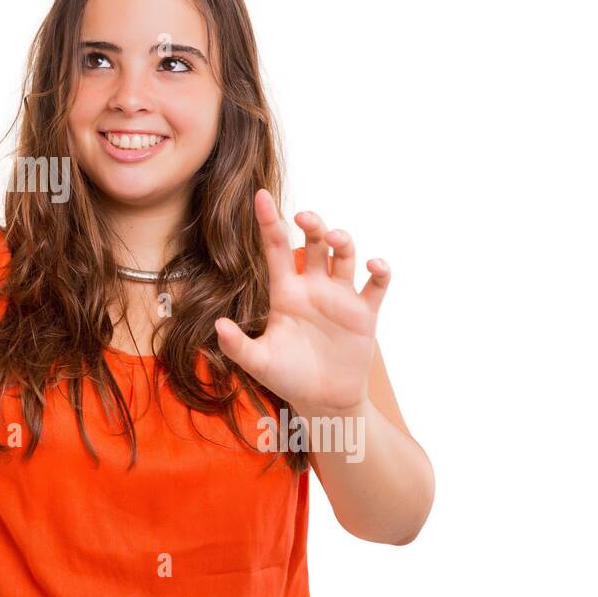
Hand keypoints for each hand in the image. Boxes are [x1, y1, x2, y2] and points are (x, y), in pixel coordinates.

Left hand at [214, 188, 390, 415]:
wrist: (324, 401)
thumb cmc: (289, 377)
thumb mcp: (259, 362)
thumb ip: (238, 345)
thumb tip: (218, 325)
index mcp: (285, 292)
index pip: (274, 248)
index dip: (268, 221)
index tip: (260, 195)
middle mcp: (313, 287)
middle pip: (313, 243)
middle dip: (312, 224)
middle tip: (304, 217)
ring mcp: (340, 297)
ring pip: (343, 255)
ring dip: (341, 241)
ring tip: (334, 239)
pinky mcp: (364, 312)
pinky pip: (376, 284)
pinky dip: (379, 270)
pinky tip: (373, 266)